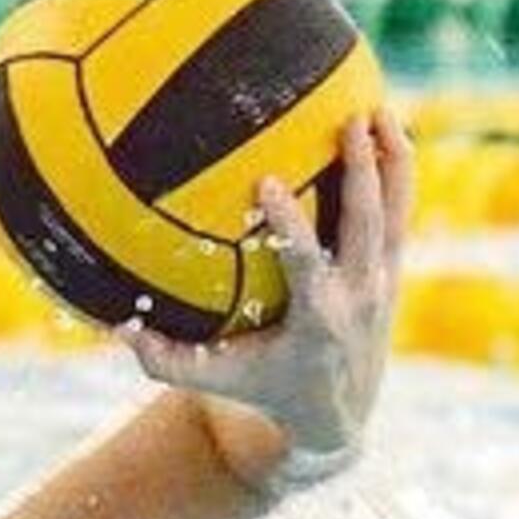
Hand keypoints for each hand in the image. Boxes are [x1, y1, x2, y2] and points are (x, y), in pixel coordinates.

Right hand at [114, 107, 411, 478]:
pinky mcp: (392, 268)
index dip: (290, 224)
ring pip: (396, 210)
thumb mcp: (216, 379)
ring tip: (378, 108)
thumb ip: (166, 360)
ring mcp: (383, 279)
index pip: (307, 264)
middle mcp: (358, 294)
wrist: (339, 410)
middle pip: (367, 224)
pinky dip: (395, 169)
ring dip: (392, 159)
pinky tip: (385, 129)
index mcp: (317, 318)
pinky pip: (399, 210)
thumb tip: (119, 327)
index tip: (266, 181)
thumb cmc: (268, 386)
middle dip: (362, 171)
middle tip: (349, 120)